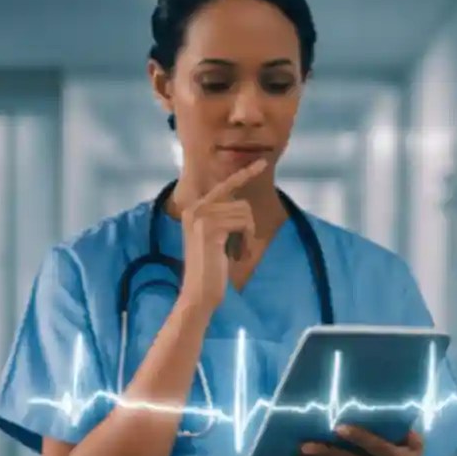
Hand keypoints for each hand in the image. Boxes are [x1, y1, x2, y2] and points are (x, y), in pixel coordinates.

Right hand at [179, 159, 265, 310]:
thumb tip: (243, 205)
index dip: (245, 174)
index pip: (225, 186)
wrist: (198, 292)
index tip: (262, 162)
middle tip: (238, 248)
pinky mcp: (209, 226)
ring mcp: (201, 215)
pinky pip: (242, 223)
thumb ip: (225, 217)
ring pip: (244, 213)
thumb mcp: (217, 238)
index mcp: (194, 208)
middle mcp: (194, 208)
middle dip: (246, 227)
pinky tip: (234, 255)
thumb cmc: (211, 269)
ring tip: (233, 253)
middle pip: (241, 203)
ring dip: (246, 236)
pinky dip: (244, 241)